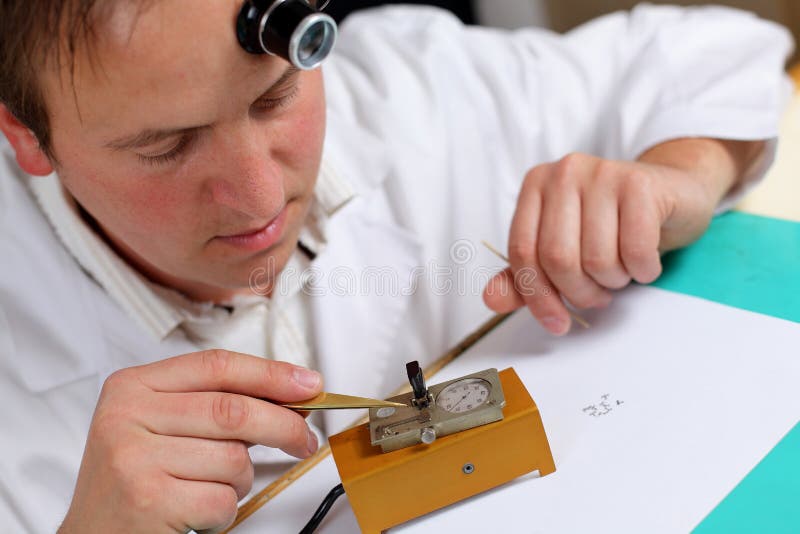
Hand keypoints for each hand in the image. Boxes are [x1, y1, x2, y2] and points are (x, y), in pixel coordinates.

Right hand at [59, 350, 322, 532]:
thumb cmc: (133, 480)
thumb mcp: (160, 426)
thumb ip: (213, 404)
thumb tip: (290, 396)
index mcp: (132, 387)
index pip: (217, 366)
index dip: (271, 373)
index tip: (309, 384)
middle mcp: (127, 417)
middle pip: (233, 410)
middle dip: (284, 426)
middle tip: (304, 440)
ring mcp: (134, 459)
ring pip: (233, 459)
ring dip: (240, 480)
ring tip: (210, 486)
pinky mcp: (148, 500)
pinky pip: (222, 499)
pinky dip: (224, 510)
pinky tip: (196, 510)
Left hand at [483, 139, 761, 334]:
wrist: (674, 192)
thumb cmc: (614, 225)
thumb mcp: (565, 249)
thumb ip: (526, 276)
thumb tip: (491, 300)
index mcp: (535, 185)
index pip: (522, 252)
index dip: (537, 296)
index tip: (556, 322)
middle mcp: (563, 173)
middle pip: (557, 258)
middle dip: (579, 293)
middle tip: (597, 296)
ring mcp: (602, 173)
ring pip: (596, 258)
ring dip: (613, 281)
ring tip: (620, 271)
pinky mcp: (639, 183)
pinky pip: (635, 249)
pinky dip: (643, 270)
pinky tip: (645, 262)